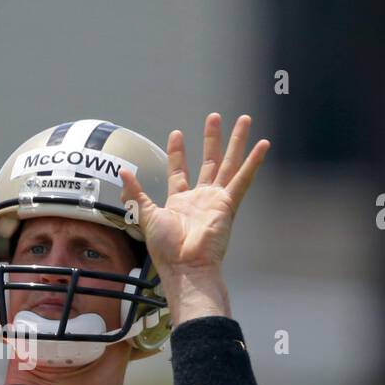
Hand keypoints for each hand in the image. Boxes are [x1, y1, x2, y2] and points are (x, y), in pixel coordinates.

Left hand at [120, 114, 268, 279]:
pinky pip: (243, 180)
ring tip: (244, 120)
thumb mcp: (145, 216)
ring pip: (230, 164)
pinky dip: (253, 162)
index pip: (180, 171)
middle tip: (214, 117)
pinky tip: (262, 145)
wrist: (185, 266)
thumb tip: (123, 173)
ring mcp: (216, 200)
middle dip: (212, 139)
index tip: (177, 134)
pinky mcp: (228, 205)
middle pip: (210, 161)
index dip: (178, 152)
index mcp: (181, 201)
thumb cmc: (167, 249)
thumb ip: (136, 194)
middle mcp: (201, 198)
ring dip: (237, 142)